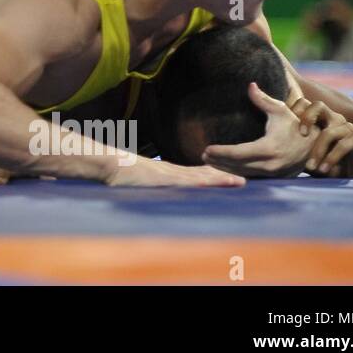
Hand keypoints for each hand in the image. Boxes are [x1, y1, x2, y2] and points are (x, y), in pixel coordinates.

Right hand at [104, 156, 244, 186]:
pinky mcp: (164, 179)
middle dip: (224, 177)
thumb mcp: (137, 181)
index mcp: (166, 173)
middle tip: (245, 180)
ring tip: (240, 182)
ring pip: (200, 177)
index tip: (230, 177)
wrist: (108, 163)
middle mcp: (172, 172)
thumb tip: (151, 188)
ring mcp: (169, 175)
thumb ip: (147, 184)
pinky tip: (214, 184)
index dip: (214, 176)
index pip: (195, 174)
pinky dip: (202, 182)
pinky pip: (187, 181)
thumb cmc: (118, 172)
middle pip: (203, 174)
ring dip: (221, 179)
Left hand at [201, 82, 315, 177]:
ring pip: (244, 173)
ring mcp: (273, 173)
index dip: (222, 152)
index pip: (239, 153)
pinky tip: (225, 168)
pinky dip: (237, 172)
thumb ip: (263, 100)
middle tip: (203, 155)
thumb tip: (250, 85)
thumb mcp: (280, 110)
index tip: (207, 148)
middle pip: (238, 165)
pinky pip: (251, 176)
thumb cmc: (295, 125)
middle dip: (219, 161)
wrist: (316, 146)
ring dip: (225, 168)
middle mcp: (271, 164)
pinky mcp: (274, 177)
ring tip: (209, 161)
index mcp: (270, 148)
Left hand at [291, 98, 352, 177]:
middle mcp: (333, 119)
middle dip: (307, 118)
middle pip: (318, 106)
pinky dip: (331, 158)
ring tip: (311, 166)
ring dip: (318, 150)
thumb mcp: (305, 155)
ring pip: (329, 132)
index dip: (294, 109)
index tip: (284, 126)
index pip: (304, 103)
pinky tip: (323, 169)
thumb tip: (266, 149)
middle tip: (300, 135)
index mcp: (319, 119)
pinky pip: (343, 144)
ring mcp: (347, 128)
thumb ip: (291, 147)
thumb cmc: (325, 163)